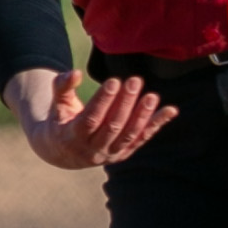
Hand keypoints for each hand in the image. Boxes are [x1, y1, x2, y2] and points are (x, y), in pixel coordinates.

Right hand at [3, 67, 175, 169]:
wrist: (62, 153)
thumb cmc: (60, 121)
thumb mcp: (57, 104)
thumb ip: (62, 87)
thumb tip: (75, 72)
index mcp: (73, 137)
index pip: (91, 118)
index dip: (103, 101)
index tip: (114, 81)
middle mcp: (93, 150)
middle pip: (113, 126)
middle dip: (125, 103)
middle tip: (135, 80)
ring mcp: (110, 154)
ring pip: (130, 135)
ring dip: (142, 115)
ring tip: (152, 95)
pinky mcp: (124, 154)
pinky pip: (142, 139)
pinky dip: (157, 125)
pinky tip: (170, 110)